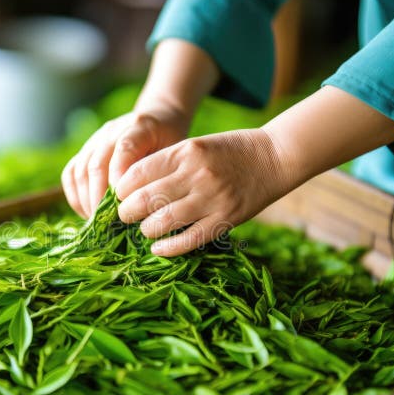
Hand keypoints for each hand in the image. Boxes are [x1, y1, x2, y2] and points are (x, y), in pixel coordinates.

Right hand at [61, 106, 188, 217]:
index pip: (125, 148)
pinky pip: (70, 173)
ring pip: (79, 170)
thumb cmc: (170, 141)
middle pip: (96, 164)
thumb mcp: (175, 153)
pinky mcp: (84, 150)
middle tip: (109, 223)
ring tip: (98, 222)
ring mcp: (95, 140)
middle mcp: (112, 131)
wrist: (158, 118)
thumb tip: (149, 209)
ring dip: (86, 200)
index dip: (120, 177)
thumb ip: (161, 173)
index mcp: (139, 126)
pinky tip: (86, 213)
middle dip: (100, 198)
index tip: (124, 202)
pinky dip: (75, 196)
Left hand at [115, 129, 291, 256]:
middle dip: (126, 211)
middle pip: (145, 199)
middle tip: (124, 216)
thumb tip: (133, 190)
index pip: (138, 173)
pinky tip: (157, 248)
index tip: (118, 196)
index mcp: (186, 152)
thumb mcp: (196, 146)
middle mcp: (196, 174)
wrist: (276, 156)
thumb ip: (168, 164)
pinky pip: (188, 240)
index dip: (121, 189)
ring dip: (146, 229)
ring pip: (162, 222)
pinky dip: (168, 248)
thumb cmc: (231, 150)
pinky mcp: (225, 219)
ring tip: (144, 229)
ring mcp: (211, 198)